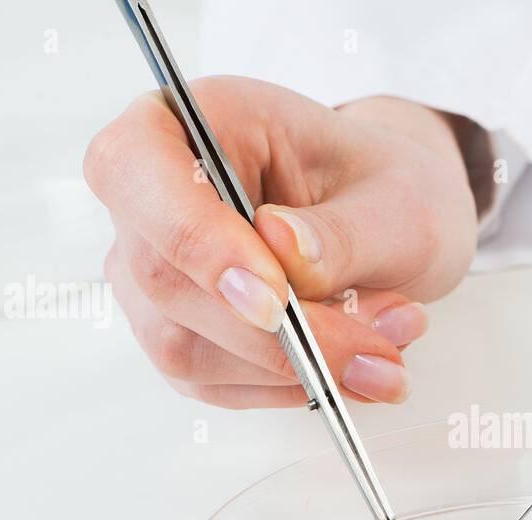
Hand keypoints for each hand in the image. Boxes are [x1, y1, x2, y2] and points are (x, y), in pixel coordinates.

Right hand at [84, 79, 479, 407]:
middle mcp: (151, 200)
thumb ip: (342, 229)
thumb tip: (282, 246)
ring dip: (294, 366)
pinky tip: (353, 368)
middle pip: (165, 280)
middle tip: (375, 347)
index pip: (135, 170)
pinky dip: (293, 385)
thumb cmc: (384, 190)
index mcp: (188, 121)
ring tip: (385, 351)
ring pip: (186, 348)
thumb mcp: (396, 197)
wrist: (394, 226)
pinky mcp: (182, 338)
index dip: (195, 240)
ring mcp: (155, 276)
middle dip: (277, 332)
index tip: (273, 299)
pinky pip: (218, 384)